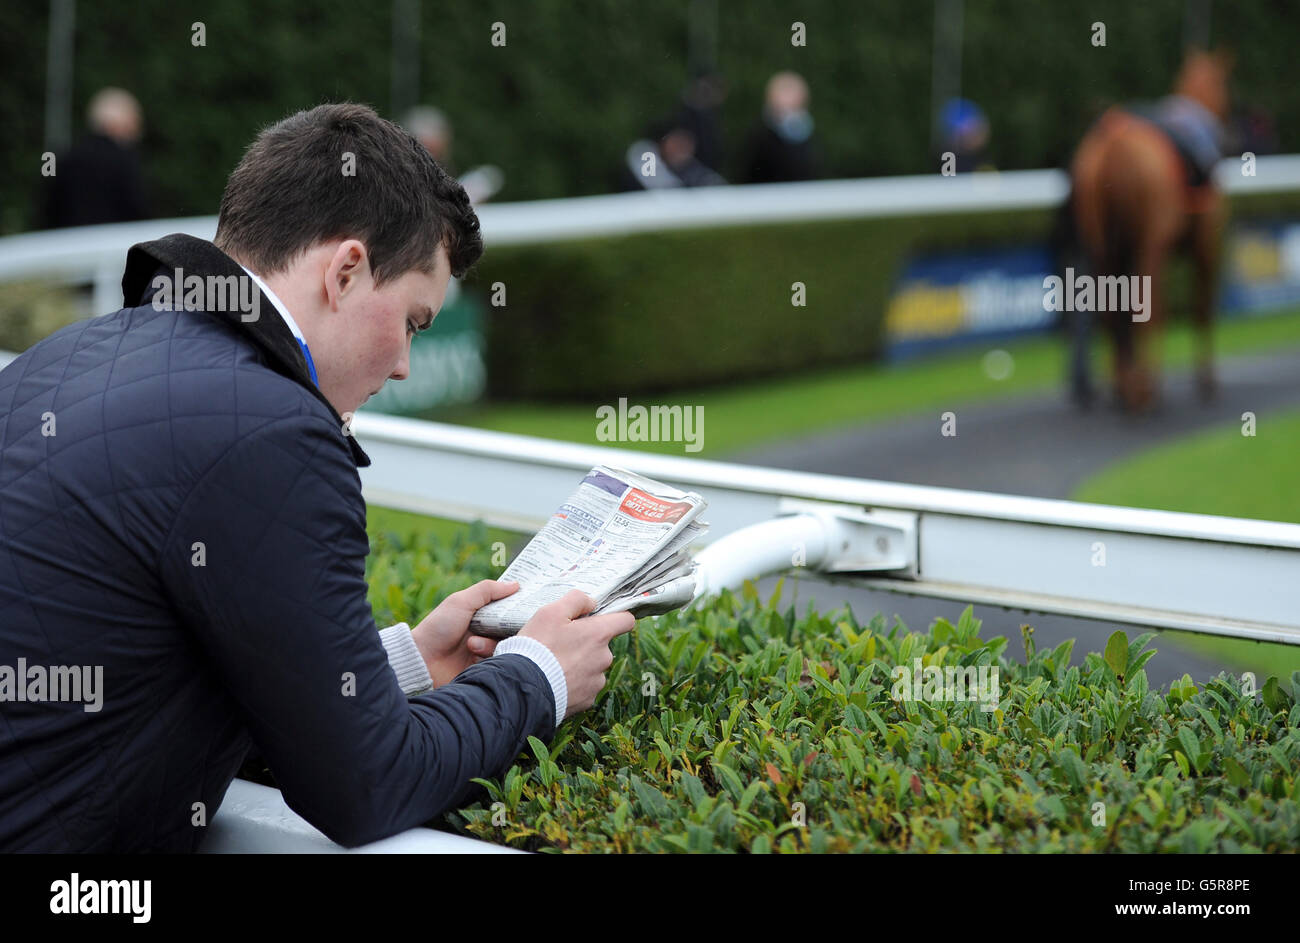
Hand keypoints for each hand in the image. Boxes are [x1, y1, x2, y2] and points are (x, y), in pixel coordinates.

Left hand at [410, 579, 517, 687]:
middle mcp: (487, 631)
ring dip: (490, 644)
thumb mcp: (461, 602)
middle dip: (508, 627)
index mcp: (482, 614)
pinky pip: (500, 662)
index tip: (531, 604)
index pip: (508, 608)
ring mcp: (486, 650)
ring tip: (472, 645)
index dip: (519, 606)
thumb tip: (515, 585)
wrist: (422, 661)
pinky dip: (490, 657)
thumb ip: (487, 590)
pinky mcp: (485, 668)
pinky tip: (475, 656)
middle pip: (512, 628)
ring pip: (507, 645)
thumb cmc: (438, 628)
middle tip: (501, 627)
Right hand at [518, 589, 635, 718]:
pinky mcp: (588, 700)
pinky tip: (556, 680)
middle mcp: (604, 658)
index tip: (600, 619)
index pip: (626, 620)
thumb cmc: (537, 647)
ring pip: (593, 667)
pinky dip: (574, 683)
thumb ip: (576, 600)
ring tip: (555, 664)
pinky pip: (585, 687)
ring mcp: (597, 681)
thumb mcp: (550, 612)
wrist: (524, 688)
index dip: (615, 616)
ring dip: (580, 664)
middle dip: (587, 643)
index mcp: (599, 634)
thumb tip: (591, 602)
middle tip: (561, 643)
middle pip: (603, 645)